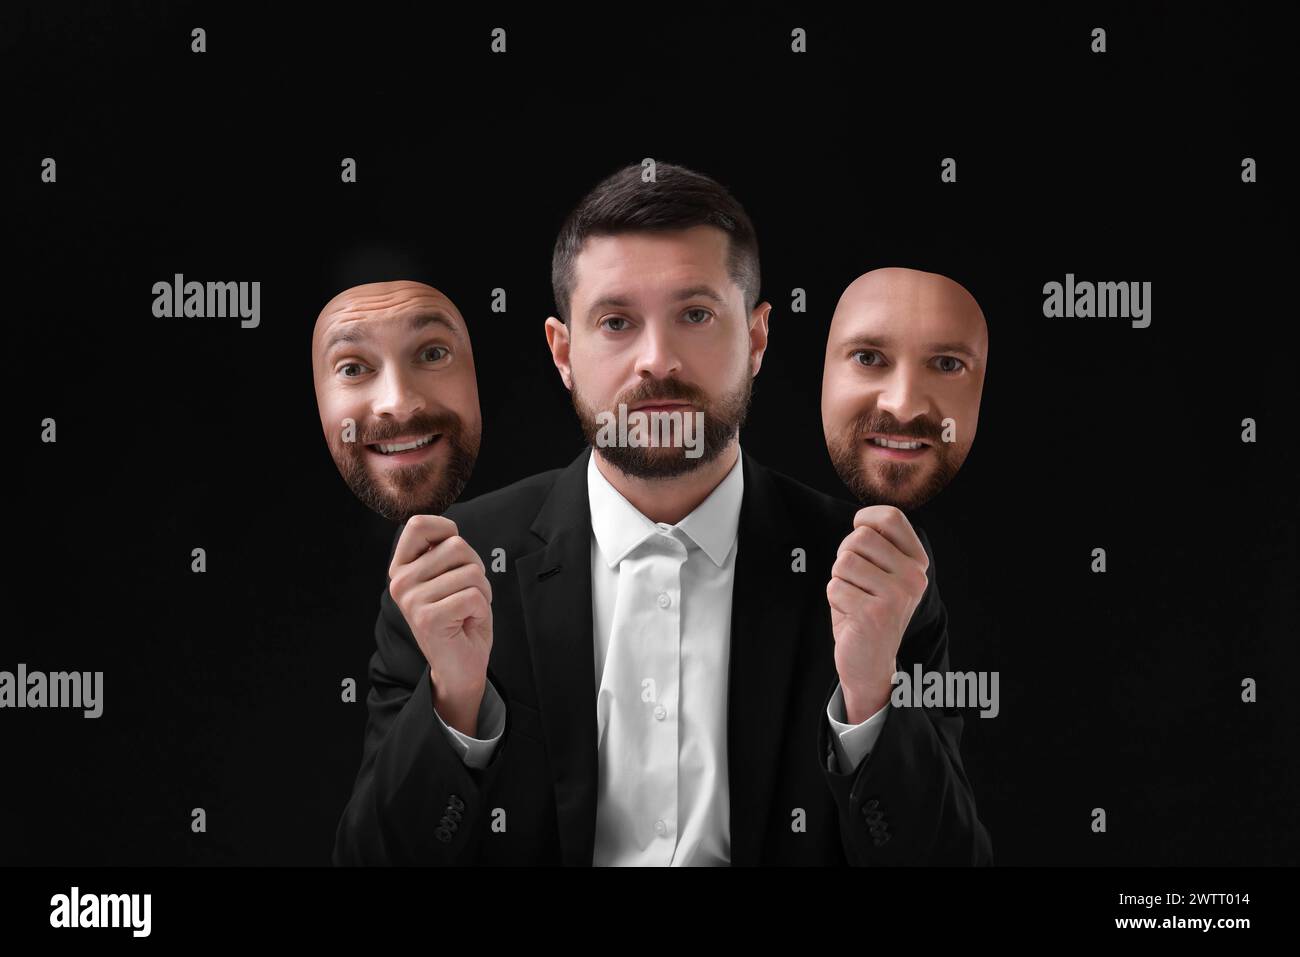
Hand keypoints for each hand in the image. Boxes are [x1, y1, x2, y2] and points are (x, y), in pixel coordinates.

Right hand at [388, 515, 491, 734]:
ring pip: (471, 572)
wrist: (459, 667)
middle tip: (468, 594)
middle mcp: (400, 582)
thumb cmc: (460, 618)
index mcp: (401, 568)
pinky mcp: (428, 619)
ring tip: (467, 611)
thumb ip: (443, 552)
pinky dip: (482, 610)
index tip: (457, 555)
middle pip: (457, 546)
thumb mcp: (448, 577)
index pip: (418, 524)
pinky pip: (474, 596)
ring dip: (482, 592)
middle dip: (476, 568)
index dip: (448, 530)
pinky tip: (467, 623)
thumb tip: (450, 531)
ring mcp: (412, 600)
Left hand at [827, 506, 929, 723]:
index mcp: (917, 562)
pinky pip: (834, 587)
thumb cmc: (867, 609)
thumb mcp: (879, 572)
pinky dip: (834, 600)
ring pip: (843, 562)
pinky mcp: (874, 614)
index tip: (860, 538)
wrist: (870, 662)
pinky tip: (851, 616)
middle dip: (844, 556)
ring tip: (853, 599)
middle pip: (859, 538)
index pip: (891, 517)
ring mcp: (897, 596)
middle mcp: (914, 577)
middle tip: (854, 581)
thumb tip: (861, 521)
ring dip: (838, 581)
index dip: (864, 520)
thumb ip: (875, 545)